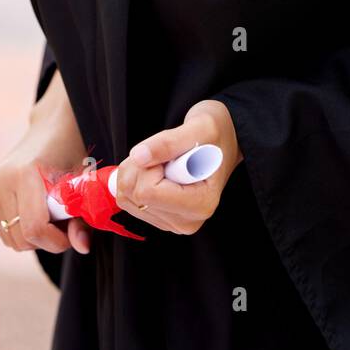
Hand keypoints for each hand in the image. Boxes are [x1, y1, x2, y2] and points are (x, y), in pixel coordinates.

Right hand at [0, 119, 92, 257]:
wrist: (51, 132)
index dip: (55, 241)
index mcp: (23, 173)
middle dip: (47, 240)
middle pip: (21, 239)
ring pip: (11, 239)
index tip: (72, 233)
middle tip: (64, 222)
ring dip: (34, 237)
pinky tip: (35, 211)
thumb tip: (83, 247)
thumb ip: (83, 218)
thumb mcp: (83, 184)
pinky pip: (4, 231)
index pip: (33, 228)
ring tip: (50, 214)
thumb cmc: (72, 154)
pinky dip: (22, 230)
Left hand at [113, 100, 242, 234]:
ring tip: (164, 161)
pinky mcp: (160, 218)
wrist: (224, 141)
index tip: (169, 153)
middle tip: (165, 153)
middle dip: (140, 166)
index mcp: (201, 204)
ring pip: (126, 198)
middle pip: (133, 195)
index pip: (147, 192)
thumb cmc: (216, 133)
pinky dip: (135, 178)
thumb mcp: (200, 127)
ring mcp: (172, 222)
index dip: (149, 165)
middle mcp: (187, 221)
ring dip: (136, 171)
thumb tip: (138, 156)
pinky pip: (127, 199)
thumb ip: (168, 142)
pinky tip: (158, 171)